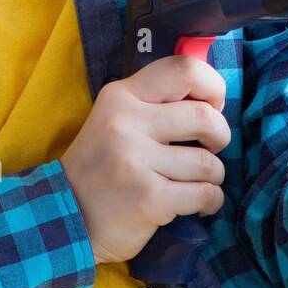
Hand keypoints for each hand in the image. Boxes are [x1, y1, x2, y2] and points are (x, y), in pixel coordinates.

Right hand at [60, 53, 229, 264]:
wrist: (67, 218)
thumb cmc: (102, 167)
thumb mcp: (116, 119)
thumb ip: (154, 103)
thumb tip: (212, 98)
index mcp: (122, 96)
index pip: (184, 69)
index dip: (213, 86)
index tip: (213, 105)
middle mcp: (127, 123)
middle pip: (205, 117)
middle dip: (220, 136)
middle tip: (211, 148)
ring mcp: (136, 161)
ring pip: (208, 163)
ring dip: (213, 176)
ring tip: (199, 182)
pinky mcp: (149, 199)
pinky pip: (205, 194)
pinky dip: (211, 201)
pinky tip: (199, 204)